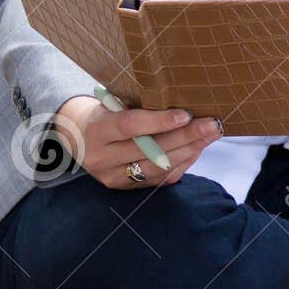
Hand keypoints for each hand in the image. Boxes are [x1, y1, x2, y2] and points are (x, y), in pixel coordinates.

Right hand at [52, 95, 223, 189]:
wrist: (76, 138)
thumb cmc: (101, 112)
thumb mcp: (109, 103)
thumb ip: (137, 105)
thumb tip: (180, 100)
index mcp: (96, 130)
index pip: (130, 126)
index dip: (159, 121)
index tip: (186, 114)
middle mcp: (102, 159)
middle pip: (150, 150)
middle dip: (186, 137)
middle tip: (212, 125)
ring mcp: (113, 178)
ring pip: (158, 167)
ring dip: (189, 151)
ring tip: (210, 135)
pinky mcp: (125, 189)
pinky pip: (160, 179)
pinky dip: (182, 164)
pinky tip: (197, 149)